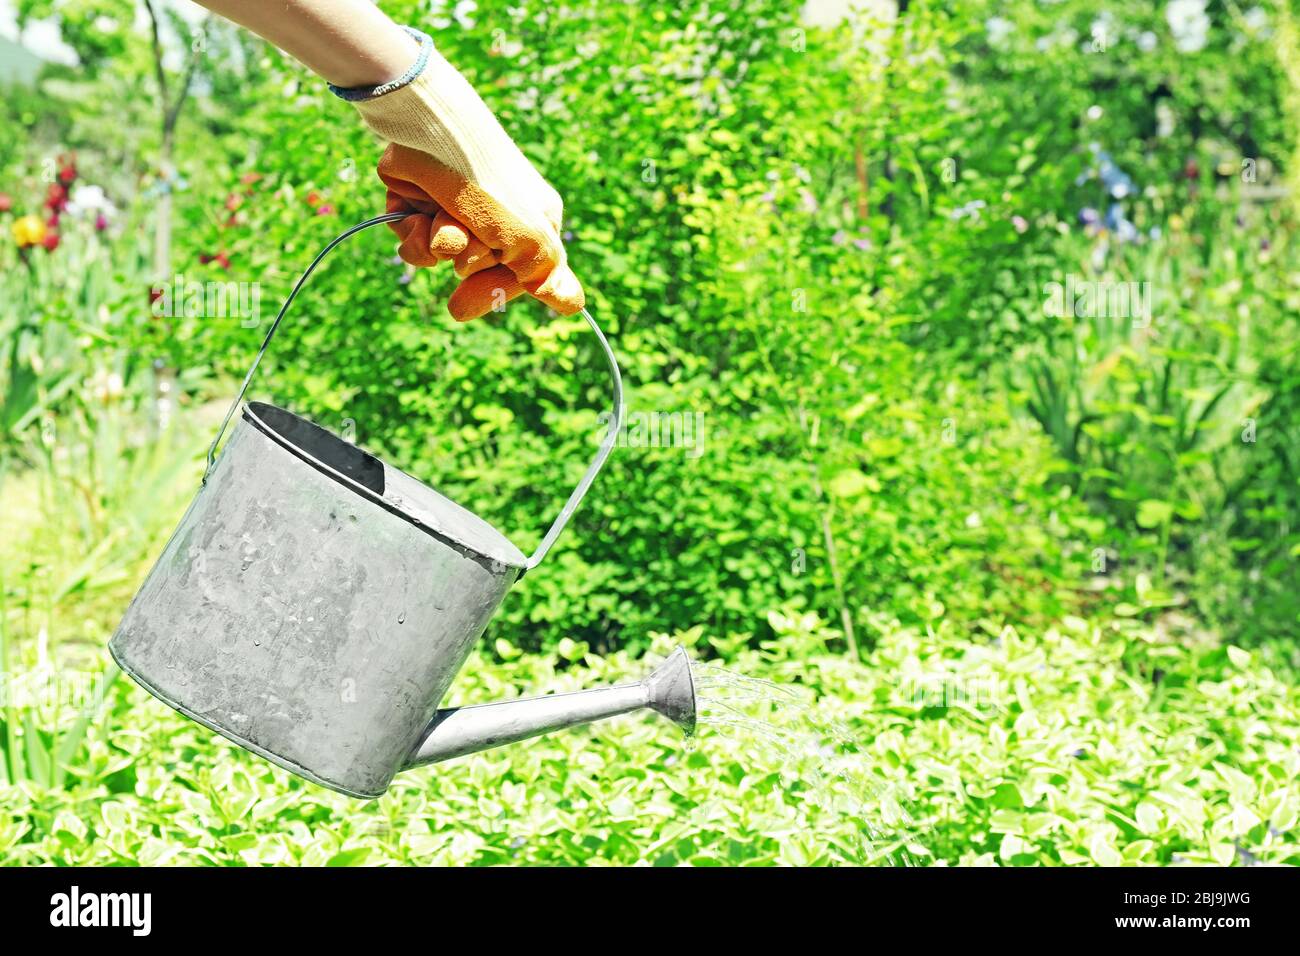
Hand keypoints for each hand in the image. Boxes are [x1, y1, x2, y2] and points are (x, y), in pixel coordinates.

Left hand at [377, 143, 582, 320]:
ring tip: (443, 219)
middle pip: (481, 271)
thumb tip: (574, 306)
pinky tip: (418, 218)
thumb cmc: (490, 187)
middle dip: (470, 260)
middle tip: (472, 236)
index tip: (466, 307)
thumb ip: (546, 274)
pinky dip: (414, 236)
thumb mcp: (529, 238)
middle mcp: (497, 218)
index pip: (525, 275)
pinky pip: (415, 243)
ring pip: (444, 259)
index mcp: (534, 221)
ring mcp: (458, 210)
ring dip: (441, 244)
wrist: (432, 134)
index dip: (498, 290)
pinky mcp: (423, 203)